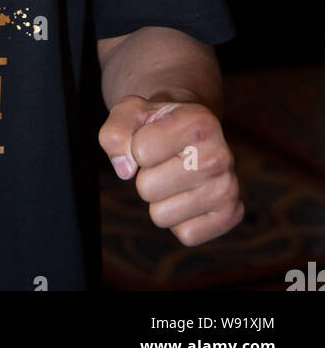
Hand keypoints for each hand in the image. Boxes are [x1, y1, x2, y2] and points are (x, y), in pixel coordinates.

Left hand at [98, 95, 243, 245]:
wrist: (191, 133)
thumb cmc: (155, 124)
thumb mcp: (130, 113)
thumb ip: (115, 133)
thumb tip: (125, 169)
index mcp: (198, 121)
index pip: (139, 152)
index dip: (136, 147)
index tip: (152, 138)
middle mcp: (220, 154)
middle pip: (147, 188)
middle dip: (146, 177)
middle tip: (164, 161)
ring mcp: (229, 186)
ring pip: (162, 215)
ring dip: (160, 200)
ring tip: (176, 177)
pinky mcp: (231, 214)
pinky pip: (184, 235)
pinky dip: (178, 220)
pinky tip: (189, 195)